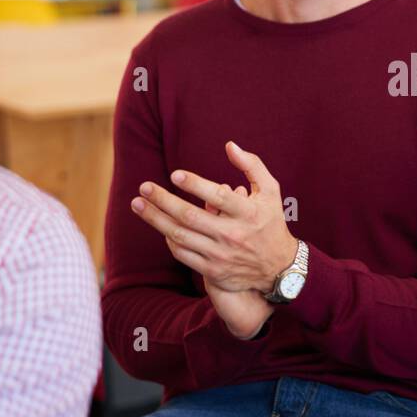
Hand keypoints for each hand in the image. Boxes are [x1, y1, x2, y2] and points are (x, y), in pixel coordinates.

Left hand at [130, 142, 298, 331]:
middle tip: (144, 187)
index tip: (175, 174)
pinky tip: (159, 225)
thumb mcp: (270, 190)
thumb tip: (229, 146)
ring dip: (155, 219)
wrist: (279, 267)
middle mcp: (233, 234)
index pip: (218, 196)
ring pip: (180, 235)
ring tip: (138, 204)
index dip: (195, 184)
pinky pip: (182, 253)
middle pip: (190, 216)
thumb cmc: (271, 222)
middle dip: (163, 200)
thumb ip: (252, 165)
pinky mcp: (213, 271)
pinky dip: (168, 239)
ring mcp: (221, 254)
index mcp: (248, 213)